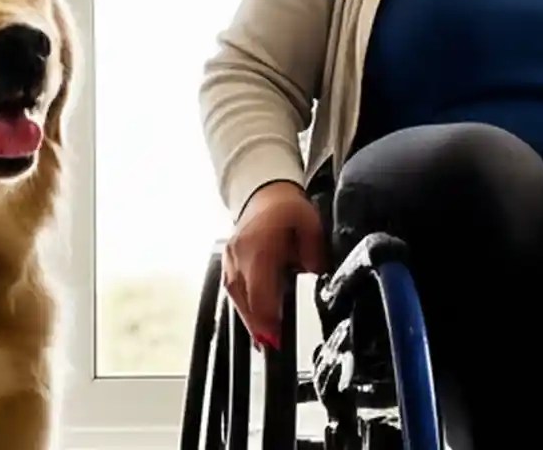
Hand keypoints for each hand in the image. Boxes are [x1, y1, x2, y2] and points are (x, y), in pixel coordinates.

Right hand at [222, 181, 326, 350]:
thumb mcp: (311, 224)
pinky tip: (256, 325)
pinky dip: (245, 309)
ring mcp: (229, 259)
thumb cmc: (289, 209)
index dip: (268, 316)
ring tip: (264, 344)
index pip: (261, 288)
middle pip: (245, 298)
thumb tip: (314, 272)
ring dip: (251, 321)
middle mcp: (239, 254)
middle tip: (272, 349)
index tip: (277, 338)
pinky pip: (234, 291)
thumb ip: (314, 252)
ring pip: (237, 297)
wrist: (264, 193)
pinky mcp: (227, 263)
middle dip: (259, 326)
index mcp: (260, 246)